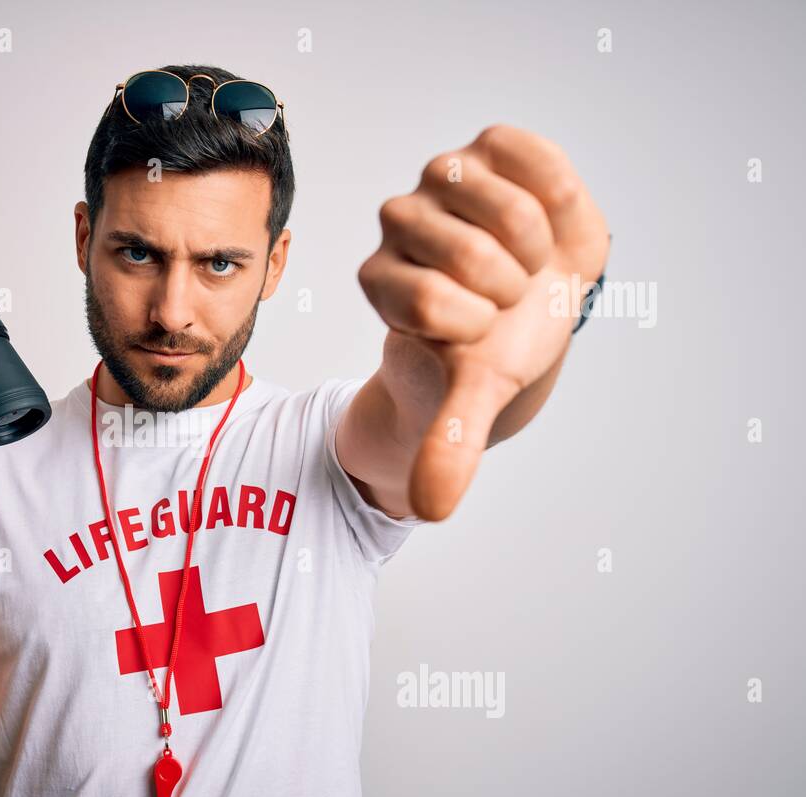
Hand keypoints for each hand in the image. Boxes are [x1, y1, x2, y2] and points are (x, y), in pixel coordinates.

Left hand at [357, 124, 608, 520]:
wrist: (530, 300)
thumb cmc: (494, 345)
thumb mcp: (472, 396)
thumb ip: (448, 444)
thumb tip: (428, 510)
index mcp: (382, 281)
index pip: (429, 304)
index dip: (475, 326)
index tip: (478, 331)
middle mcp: (398, 223)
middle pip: (466, 254)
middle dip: (509, 289)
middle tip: (508, 296)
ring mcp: (438, 178)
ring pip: (503, 209)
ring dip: (535, 246)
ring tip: (526, 261)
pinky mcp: (487, 145)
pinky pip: (531, 159)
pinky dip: (556, 197)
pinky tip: (546, 221)